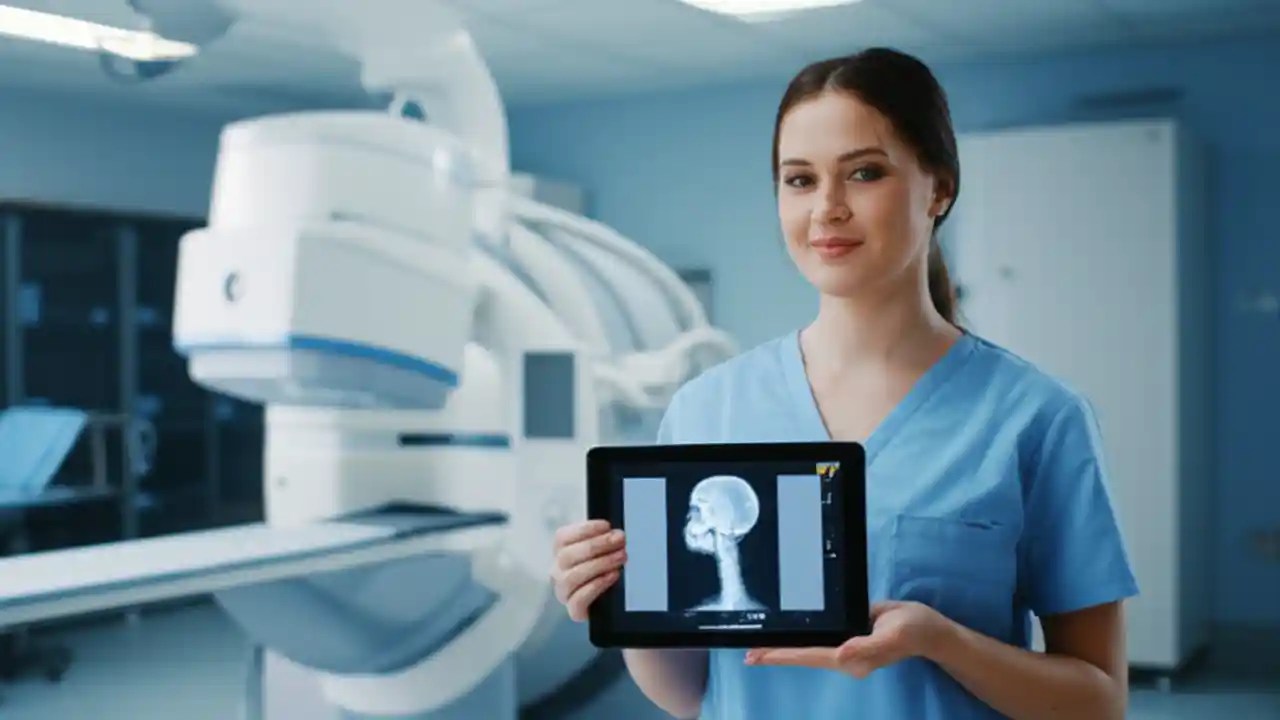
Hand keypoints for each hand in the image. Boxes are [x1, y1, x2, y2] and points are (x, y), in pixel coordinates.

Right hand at [551, 519, 626, 621]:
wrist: (613, 599)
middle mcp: (557, 571)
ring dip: (599, 564)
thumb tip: (614, 531)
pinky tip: (613, 575)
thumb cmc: (607, 567)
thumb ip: (604, 537)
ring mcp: (564, 592)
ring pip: (571, 577)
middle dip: (597, 545)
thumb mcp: (603, 548)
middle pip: (567, 556)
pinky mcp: (575, 611)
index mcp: (561, 551)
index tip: (607, 526)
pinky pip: (578, 600)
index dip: (584, 529)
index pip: (562, 537)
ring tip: (621, 557)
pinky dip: (596, 586)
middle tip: (620, 540)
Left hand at [745, 601, 952, 677]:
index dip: (781, 655)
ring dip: (788, 644)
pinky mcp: (849, 635)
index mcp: (849, 657)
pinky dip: (804, 633)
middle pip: (804, 654)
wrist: (929, 628)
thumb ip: (868, 647)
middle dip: (776, 653)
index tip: (755, 655)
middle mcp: (843, 655)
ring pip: (810, 646)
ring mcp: (846, 646)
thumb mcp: (892, 635)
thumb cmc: (913, 631)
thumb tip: (841, 656)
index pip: (808, 656)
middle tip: (747, 652)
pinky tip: (792, 630)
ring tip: (760, 643)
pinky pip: (822, 636)